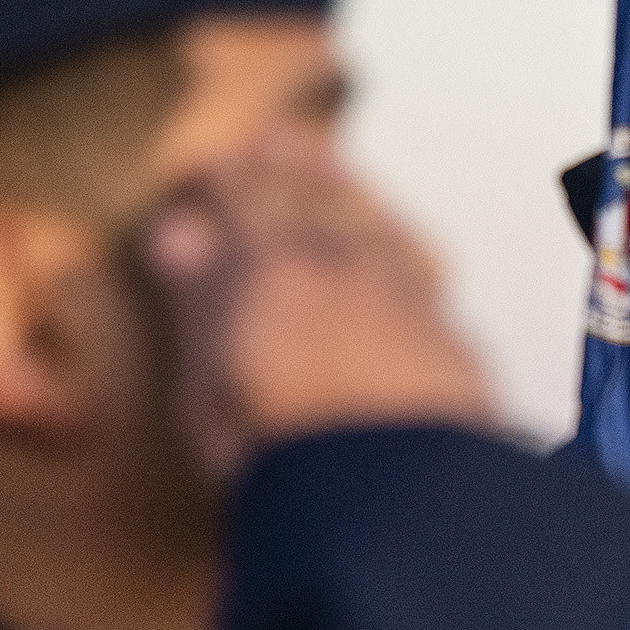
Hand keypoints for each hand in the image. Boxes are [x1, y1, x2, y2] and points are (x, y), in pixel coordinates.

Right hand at [135, 130, 493, 485]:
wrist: (395, 492)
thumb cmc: (285, 454)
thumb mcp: (203, 381)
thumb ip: (196, 300)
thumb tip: (178, 236)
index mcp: (262, 274)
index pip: (240, 210)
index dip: (227, 184)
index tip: (216, 161)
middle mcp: (338, 270)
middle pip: (308, 207)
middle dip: (286, 169)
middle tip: (277, 137)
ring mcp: (401, 298)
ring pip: (368, 225)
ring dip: (344, 190)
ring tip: (325, 162)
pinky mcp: (451, 338)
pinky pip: (420, 263)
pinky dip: (400, 237)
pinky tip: (400, 236)